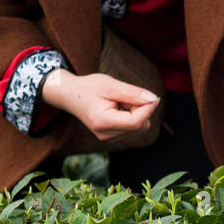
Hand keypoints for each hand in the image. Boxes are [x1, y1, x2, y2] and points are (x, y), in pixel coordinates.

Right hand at [41, 69, 159, 141]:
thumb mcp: (110, 85)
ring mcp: (108, 138)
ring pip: (139, 128)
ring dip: (138, 112)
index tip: (153, 96)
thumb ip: (132, 93)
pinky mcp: (112, 137)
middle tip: (128, 96)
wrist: (70, 95)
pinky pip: (134, 128)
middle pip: (140, 126)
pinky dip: (133, 116)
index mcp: (102, 122)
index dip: (149, 109)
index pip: (136, 122)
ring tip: (120, 101)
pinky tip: (120, 108)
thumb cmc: (88, 87)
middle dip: (142, 110)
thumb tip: (154, 99)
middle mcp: (105, 135)